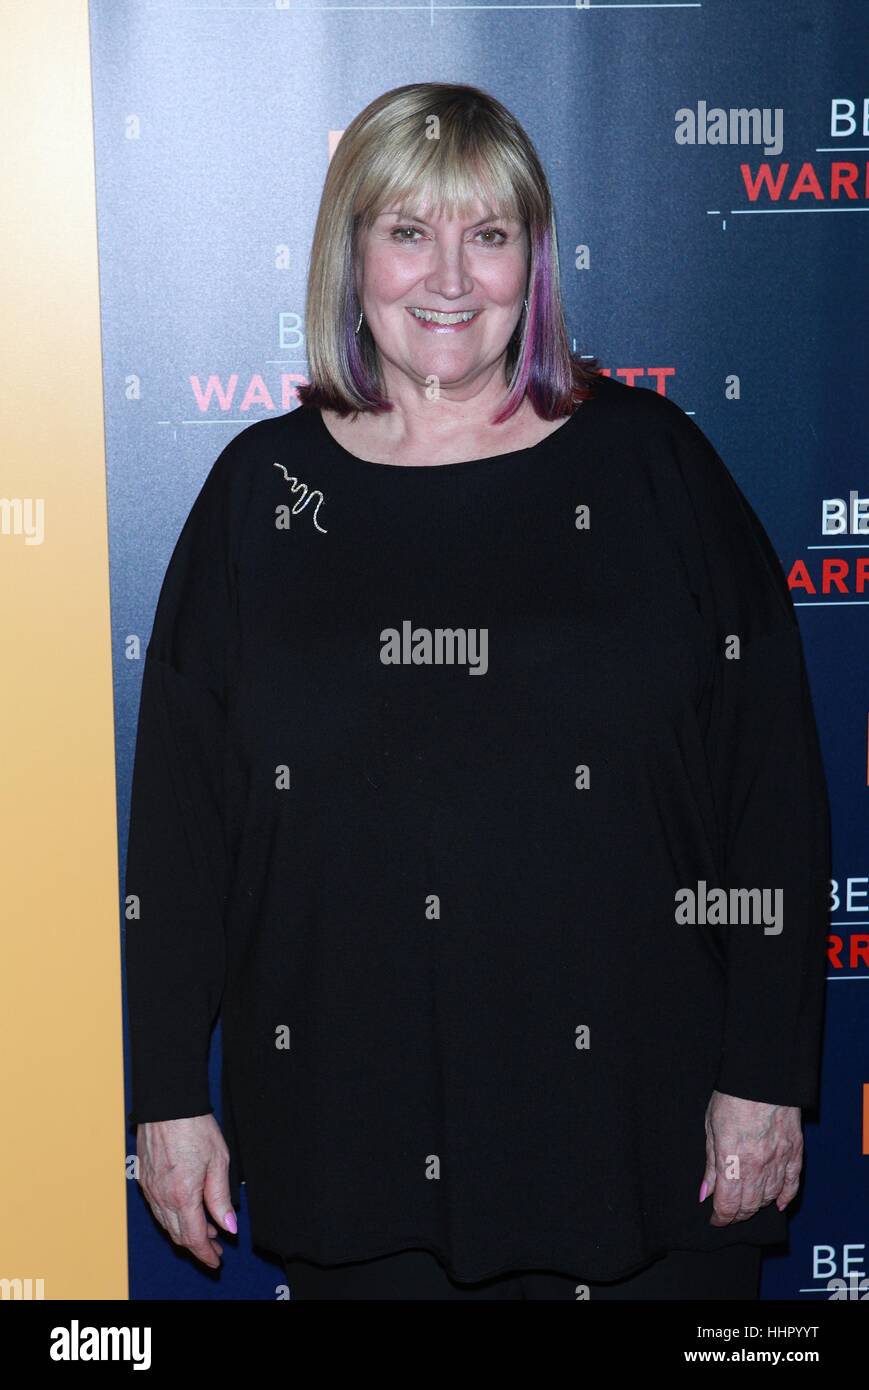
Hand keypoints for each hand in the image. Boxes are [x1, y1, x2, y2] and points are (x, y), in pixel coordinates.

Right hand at [136, 1113, 236, 1267]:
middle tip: (216, 1247)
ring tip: (206, 1229)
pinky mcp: (144, 1179)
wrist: (167, 1103)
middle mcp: (162, 1197)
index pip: (194, 1237)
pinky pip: (158, 1209)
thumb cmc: (194, 1126)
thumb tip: (228, 1226)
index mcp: (183, 1195)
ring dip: (185, 1232)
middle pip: (179, 1235)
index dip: (206, 1254)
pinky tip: (186, 1210)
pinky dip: (172, 1217)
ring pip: (166, 1224)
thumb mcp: (219, 1162)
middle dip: (198, 1246)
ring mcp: (151, 1189)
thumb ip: (220, 1198)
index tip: (216, 1260)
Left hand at [700, 1091, 802, 1226]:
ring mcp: (779, 1160)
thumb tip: (705, 1192)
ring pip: (770, 1197)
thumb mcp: (711, 1128)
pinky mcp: (795, 1152)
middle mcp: (758, 1166)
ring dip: (758, 1206)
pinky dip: (786, 1197)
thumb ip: (711, 1164)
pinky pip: (793, 1183)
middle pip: (749, 1205)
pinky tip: (779, 1204)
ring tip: (748, 1204)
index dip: (720, 1218)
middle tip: (729, 1213)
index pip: (728, 1205)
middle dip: (737, 1214)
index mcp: (733, 1161)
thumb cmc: (732, 1097)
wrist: (762, 1076)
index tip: (715, 1219)